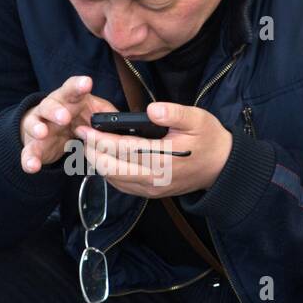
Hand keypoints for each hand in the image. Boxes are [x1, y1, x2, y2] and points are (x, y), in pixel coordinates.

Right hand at [20, 75, 118, 172]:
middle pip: (50, 104)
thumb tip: (125, 125)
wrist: (47, 131)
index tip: (87, 83)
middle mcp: (51, 108)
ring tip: (42, 133)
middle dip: (57, 110)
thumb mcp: (93, 115)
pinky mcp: (32, 144)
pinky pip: (28, 151)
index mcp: (69, 99)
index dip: (78, 85)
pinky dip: (29, 159)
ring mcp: (39, 125)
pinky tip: (31, 166)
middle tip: (65, 117)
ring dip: (38, 128)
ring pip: (35, 123)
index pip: (72, 88)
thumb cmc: (76, 118)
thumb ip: (107, 117)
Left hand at [73, 101, 232, 197]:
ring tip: (88, 145)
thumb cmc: (209, 139)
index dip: (102, 139)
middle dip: (93, 152)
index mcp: (165, 158)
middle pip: (114, 169)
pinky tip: (103, 159)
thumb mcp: (198, 119)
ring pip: (115, 180)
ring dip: (98, 164)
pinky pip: (123, 186)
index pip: (126, 149)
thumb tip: (152, 110)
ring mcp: (152, 189)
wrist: (221, 168)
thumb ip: (174, 113)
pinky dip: (108, 174)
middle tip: (81, 135)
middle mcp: (155, 178)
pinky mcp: (151, 193)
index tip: (86, 128)